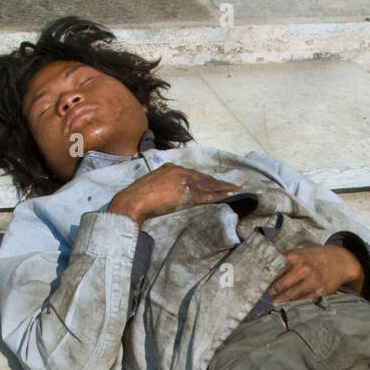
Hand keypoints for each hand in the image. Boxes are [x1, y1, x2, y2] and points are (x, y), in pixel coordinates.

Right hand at [110, 164, 242, 226]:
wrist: (132, 201)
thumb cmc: (136, 199)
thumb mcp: (150, 189)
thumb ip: (161, 189)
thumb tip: (163, 196)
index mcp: (169, 168)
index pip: (192, 174)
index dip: (205, 179)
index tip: (214, 182)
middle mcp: (178, 171)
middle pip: (203, 177)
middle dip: (218, 181)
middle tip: (232, 184)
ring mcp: (183, 181)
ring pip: (208, 184)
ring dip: (223, 187)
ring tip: (237, 188)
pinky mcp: (186, 193)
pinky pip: (207, 194)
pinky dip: (219, 194)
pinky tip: (229, 194)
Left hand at [268, 245, 363, 302]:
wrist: (341, 262)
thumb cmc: (317, 257)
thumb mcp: (303, 253)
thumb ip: (288, 260)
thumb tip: (269, 271)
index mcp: (297, 256)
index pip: (277, 268)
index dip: (267, 276)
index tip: (258, 282)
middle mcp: (304, 268)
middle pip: (282, 283)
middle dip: (271, 290)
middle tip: (264, 294)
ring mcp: (312, 280)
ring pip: (291, 293)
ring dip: (280, 298)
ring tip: (273, 301)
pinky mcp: (319, 291)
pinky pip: (302, 298)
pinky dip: (294, 301)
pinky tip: (288, 302)